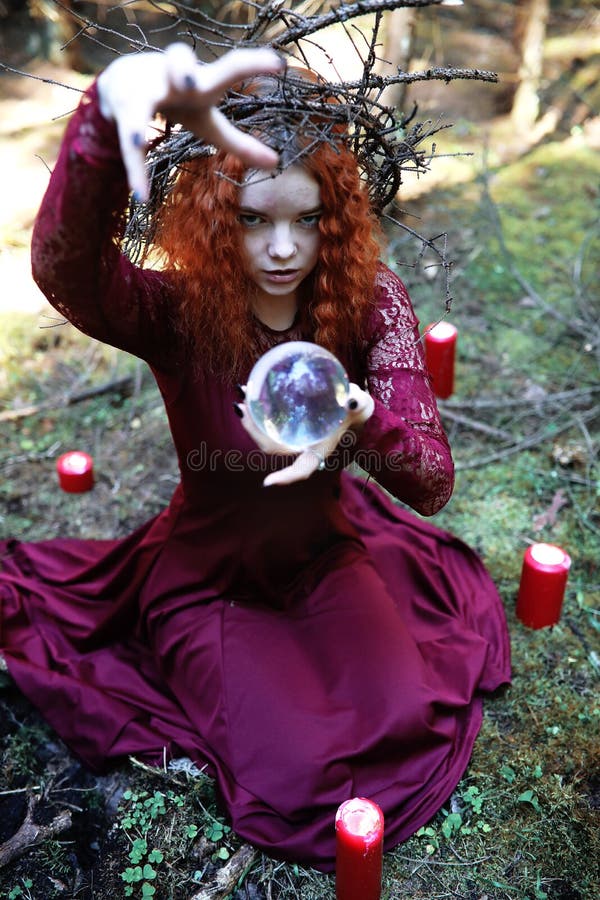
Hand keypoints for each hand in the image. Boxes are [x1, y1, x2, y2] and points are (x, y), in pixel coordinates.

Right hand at [97, 42, 284, 200]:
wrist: (122, 83)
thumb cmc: (178, 102)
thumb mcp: (207, 122)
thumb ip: (239, 143)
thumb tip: (275, 163)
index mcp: (200, 79)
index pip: (228, 66)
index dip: (252, 64)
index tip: (278, 64)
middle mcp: (171, 76)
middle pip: (176, 61)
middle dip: (182, 69)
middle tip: (191, 81)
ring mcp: (142, 89)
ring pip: (139, 101)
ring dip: (138, 118)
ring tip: (137, 139)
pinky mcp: (122, 111)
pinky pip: (127, 143)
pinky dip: (134, 168)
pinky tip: (140, 194)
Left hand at [237, 382, 374, 486]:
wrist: (352, 403)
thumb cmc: (355, 408)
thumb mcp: (359, 405)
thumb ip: (357, 403)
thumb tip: (351, 399)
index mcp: (318, 450)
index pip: (302, 470)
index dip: (286, 477)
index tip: (267, 483)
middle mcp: (301, 446)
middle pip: (273, 447)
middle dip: (254, 430)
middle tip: (242, 407)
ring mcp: (292, 436)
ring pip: (266, 434)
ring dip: (251, 417)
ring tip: (243, 395)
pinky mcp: (288, 423)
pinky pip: (268, 421)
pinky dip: (258, 408)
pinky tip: (253, 390)